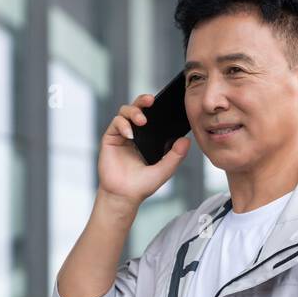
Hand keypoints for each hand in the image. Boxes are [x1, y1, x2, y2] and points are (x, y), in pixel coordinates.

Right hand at [99, 92, 191, 208]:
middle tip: (151, 101)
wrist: (124, 196)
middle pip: (138, 107)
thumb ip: (175, 156)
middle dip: (143, 100)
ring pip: (125, 111)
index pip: (153, 116)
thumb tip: (186, 140)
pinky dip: (123, 125)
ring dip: (133, 111)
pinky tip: (130, 134)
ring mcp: (122, 134)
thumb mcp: (164, 170)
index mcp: (149, 138)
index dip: (158, 106)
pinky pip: (116, 123)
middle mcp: (136, 133)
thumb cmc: (143, 184)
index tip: (166, 101)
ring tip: (142, 121)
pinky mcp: (110, 138)